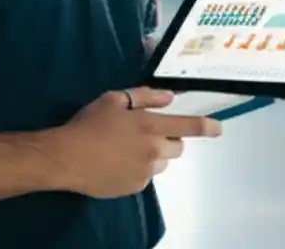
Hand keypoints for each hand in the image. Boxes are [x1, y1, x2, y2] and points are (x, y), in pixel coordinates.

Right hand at [47, 87, 221, 198]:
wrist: (66, 157)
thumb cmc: (89, 124)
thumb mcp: (114, 100)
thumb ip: (145, 97)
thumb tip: (170, 97)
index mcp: (150, 125)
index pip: (188, 126)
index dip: (207, 127)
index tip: (218, 129)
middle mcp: (154, 150)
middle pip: (177, 147)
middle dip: (169, 139)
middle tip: (145, 133)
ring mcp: (146, 172)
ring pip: (161, 162)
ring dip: (153, 155)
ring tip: (126, 149)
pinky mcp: (135, 187)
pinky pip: (145, 176)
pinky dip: (138, 169)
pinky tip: (117, 163)